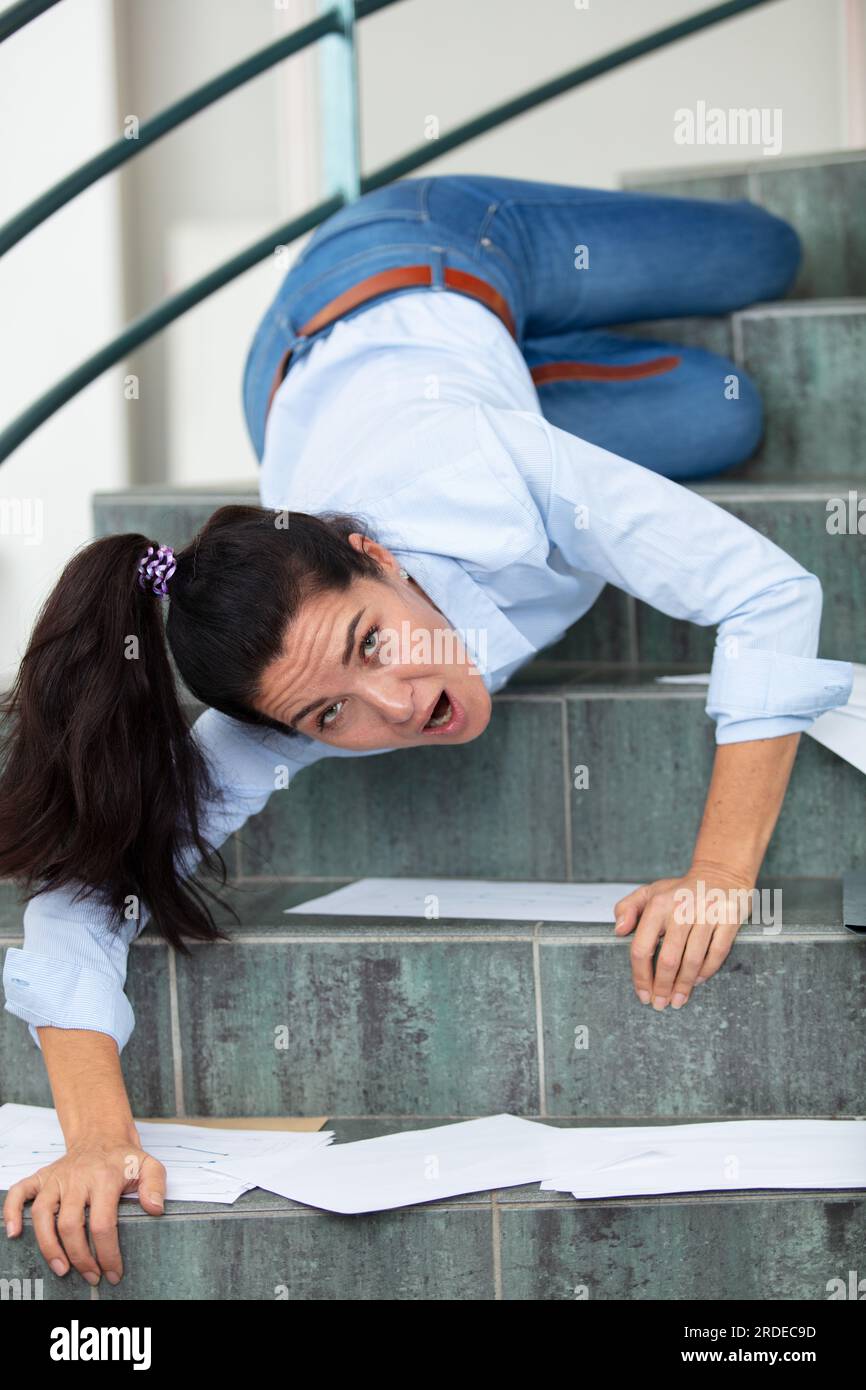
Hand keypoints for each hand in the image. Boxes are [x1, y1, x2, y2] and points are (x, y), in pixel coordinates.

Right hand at [3, 1131, 165, 1285]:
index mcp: (104, 1178)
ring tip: (61, 1268)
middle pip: (70, 1225)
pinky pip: (19, 1192)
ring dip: (49, 1246)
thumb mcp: (149, 1165)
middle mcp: (77, 1178)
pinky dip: (10, 1211)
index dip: (107, 1253)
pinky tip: (13, 1233)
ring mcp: (56, 1178)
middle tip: (91, 1276)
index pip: (102, 1224)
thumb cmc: (123, 1158)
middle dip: (80, 1257)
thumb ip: (156, 1185)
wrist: (101, 1135)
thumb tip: (155, 1208)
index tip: (113, 1272)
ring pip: (42, 1214)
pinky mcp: (42, 1177)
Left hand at [613, 865, 754, 1010]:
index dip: (640, 976)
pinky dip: (707, 971)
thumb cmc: (680, 890)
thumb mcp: (649, 892)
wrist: (720, 873)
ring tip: (678, 1000)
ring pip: (693, 960)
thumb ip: (627, 909)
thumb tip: (618, 931)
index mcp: (657, 905)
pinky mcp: (729, 919)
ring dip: (684, 985)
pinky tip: (698, 981)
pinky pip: (717, 953)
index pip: (642, 947)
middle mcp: (681, 909)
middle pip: (668, 959)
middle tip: (660, 1004)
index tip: (642, 993)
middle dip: (662, 987)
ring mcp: (707, 914)